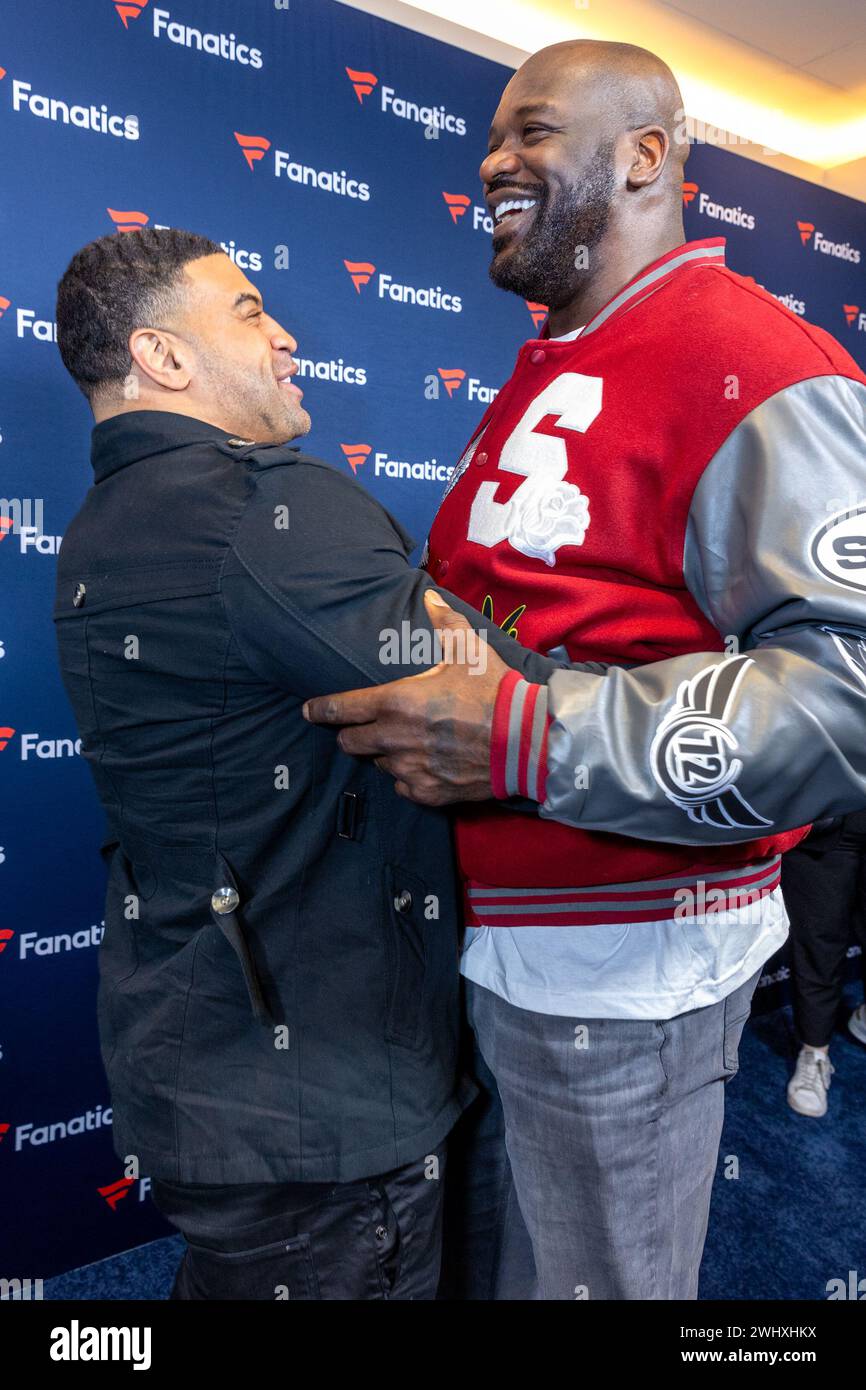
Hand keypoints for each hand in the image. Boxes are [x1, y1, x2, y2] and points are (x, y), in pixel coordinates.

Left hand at [302, 589, 508, 803]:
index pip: (340, 709)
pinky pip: (403, 786)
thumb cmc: (493, 691)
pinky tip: (426, 764)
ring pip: (379, 764)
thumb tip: (430, 597)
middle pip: (350, 743)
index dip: (319, 709)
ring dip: (386, 754)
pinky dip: (409, 777)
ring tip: (410, 742)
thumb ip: (444, 623)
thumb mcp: (468, 651)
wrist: (527, 741)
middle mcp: (394, 739)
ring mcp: (409, 769)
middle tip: (367, 726)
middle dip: (352, 734)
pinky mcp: (427, 792)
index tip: (309, 711)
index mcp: (395, 702)